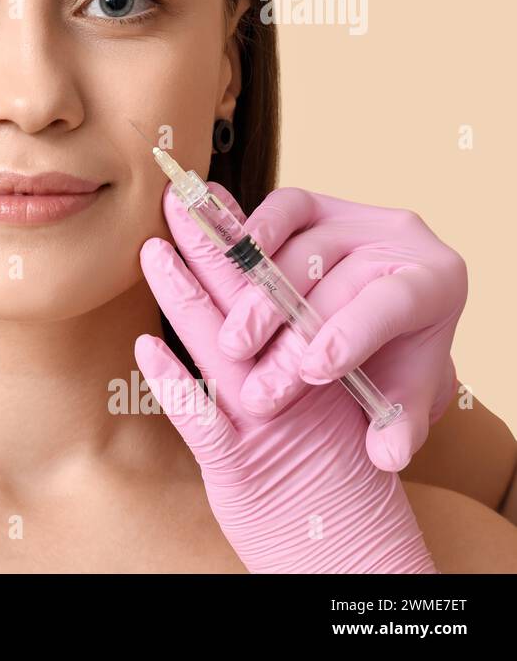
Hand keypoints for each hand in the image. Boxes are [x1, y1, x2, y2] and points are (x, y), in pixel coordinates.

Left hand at [134, 229, 435, 571]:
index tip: (212, 195)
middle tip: (176, 199)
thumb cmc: (325, 470)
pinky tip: (146, 348)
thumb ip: (288, 349)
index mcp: (313, 360)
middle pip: (244, 301)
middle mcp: (291, 384)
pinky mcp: (237, 467)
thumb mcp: (321, 402)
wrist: (350, 550)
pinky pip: (200, 419)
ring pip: (218, 348)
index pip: (272, 285)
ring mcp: (262, 425)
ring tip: (152, 251)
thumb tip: (250, 292)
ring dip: (183, 296)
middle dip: (207, 247)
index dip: (239, 239)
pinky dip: (173, 382)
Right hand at [160, 182, 463, 472]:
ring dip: (257, 297)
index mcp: (436, 282)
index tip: (310, 371)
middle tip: (253, 372)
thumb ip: (398, 426)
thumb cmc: (393, 356)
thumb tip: (385, 455)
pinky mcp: (312, 205)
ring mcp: (353, 215)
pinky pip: (282, 208)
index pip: (392, 302)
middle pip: (337, 278)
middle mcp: (400, 239)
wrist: (376, 311)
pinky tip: (222, 274)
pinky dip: (250, 238)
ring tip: (231, 343)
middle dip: (289, 330)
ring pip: (302, 246)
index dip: (350, 333)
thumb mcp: (404, 392)